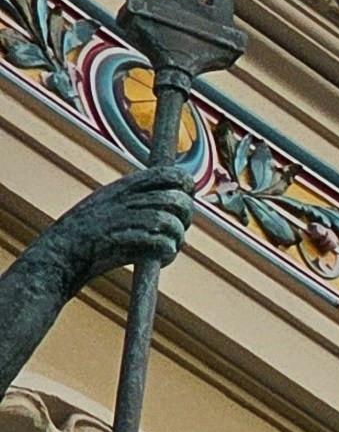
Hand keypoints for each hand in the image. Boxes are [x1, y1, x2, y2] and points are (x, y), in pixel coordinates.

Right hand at [38, 170, 191, 296]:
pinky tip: (161, 257)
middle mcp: (125, 198)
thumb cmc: (90, 236)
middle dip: (186, 216)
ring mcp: (121, 219)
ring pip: (170, 222)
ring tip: (170, 246)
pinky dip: (166, 251)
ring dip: (177, 237)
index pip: (171, 174)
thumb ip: (140, 199)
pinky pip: (160, 243)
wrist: (60, 256)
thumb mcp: (111, 205)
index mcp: (125, 186)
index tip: (185, 199)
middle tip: (178, 230)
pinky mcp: (120, 241)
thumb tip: (179, 202)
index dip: (185, 186)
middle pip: (177, 200)